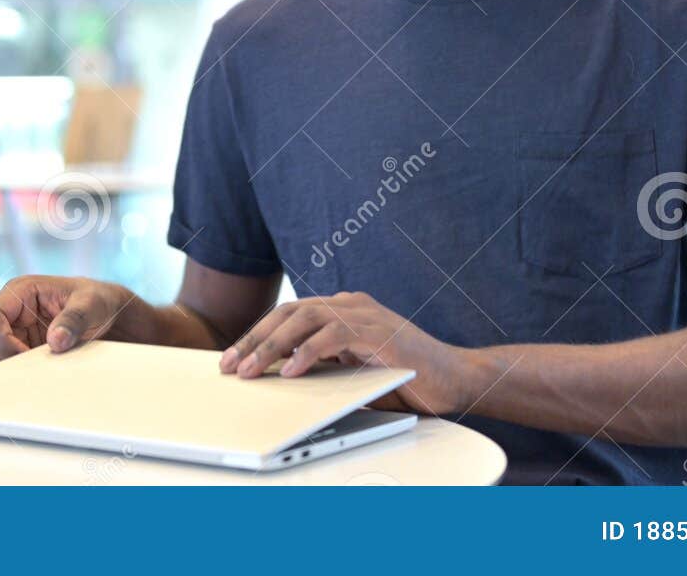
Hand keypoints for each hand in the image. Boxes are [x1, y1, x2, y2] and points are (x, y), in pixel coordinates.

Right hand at [0, 275, 136, 370]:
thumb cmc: (98, 301)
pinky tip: (33, 378)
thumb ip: (74, 320)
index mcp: (19, 292)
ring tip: (35, 372)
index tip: (25, 356)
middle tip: (33, 369)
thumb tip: (56, 342)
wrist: (109, 315)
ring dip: (4, 371)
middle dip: (3, 360)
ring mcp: (9, 333)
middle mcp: (8, 312)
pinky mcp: (15, 351)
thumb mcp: (92, 304)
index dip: (1, 342)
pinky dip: (8, 379)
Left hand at [218, 291, 467, 415]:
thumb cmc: (408, 379)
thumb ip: (324, 370)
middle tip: (229, 366)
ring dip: (272, 345)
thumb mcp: (354, 374)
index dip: (257, 336)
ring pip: (305, 318)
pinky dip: (308, 352)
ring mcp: (365, 314)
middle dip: (254, 339)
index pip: (289, 315)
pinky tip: (290, 371)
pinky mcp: (379, 331)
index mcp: (343, 312)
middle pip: (289, 312)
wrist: (456, 378)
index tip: (232, 360)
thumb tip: (279, 382)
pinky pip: (334, 336)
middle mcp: (351, 305)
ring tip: (250, 370)